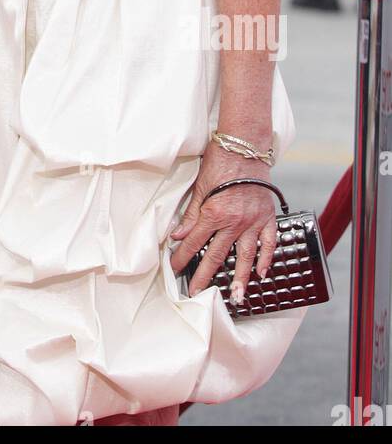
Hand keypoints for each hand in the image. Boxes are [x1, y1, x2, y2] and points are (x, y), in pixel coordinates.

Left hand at [168, 142, 277, 302]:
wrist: (245, 147)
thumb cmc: (219, 162)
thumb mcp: (200, 187)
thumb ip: (191, 214)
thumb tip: (178, 235)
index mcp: (213, 212)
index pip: (194, 242)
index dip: (183, 256)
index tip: (175, 269)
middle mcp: (234, 221)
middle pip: (217, 254)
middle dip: (205, 275)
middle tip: (197, 292)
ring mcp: (253, 221)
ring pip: (245, 256)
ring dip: (240, 278)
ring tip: (236, 296)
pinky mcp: (267, 217)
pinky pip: (269, 242)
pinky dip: (267, 258)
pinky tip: (262, 273)